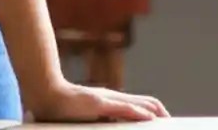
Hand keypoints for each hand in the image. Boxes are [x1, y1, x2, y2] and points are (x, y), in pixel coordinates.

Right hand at [26, 80, 169, 122]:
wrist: (45, 94)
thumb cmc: (63, 107)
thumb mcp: (88, 112)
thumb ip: (105, 118)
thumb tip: (125, 120)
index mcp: (111, 102)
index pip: (143, 105)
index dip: (157, 113)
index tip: (166, 123)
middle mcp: (112, 99)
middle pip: (147, 103)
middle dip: (162, 115)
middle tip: (172, 123)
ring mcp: (106, 100)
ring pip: (139, 105)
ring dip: (154, 113)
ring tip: (167, 121)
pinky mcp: (99, 104)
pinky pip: (123, 109)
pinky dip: (138, 113)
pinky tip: (149, 118)